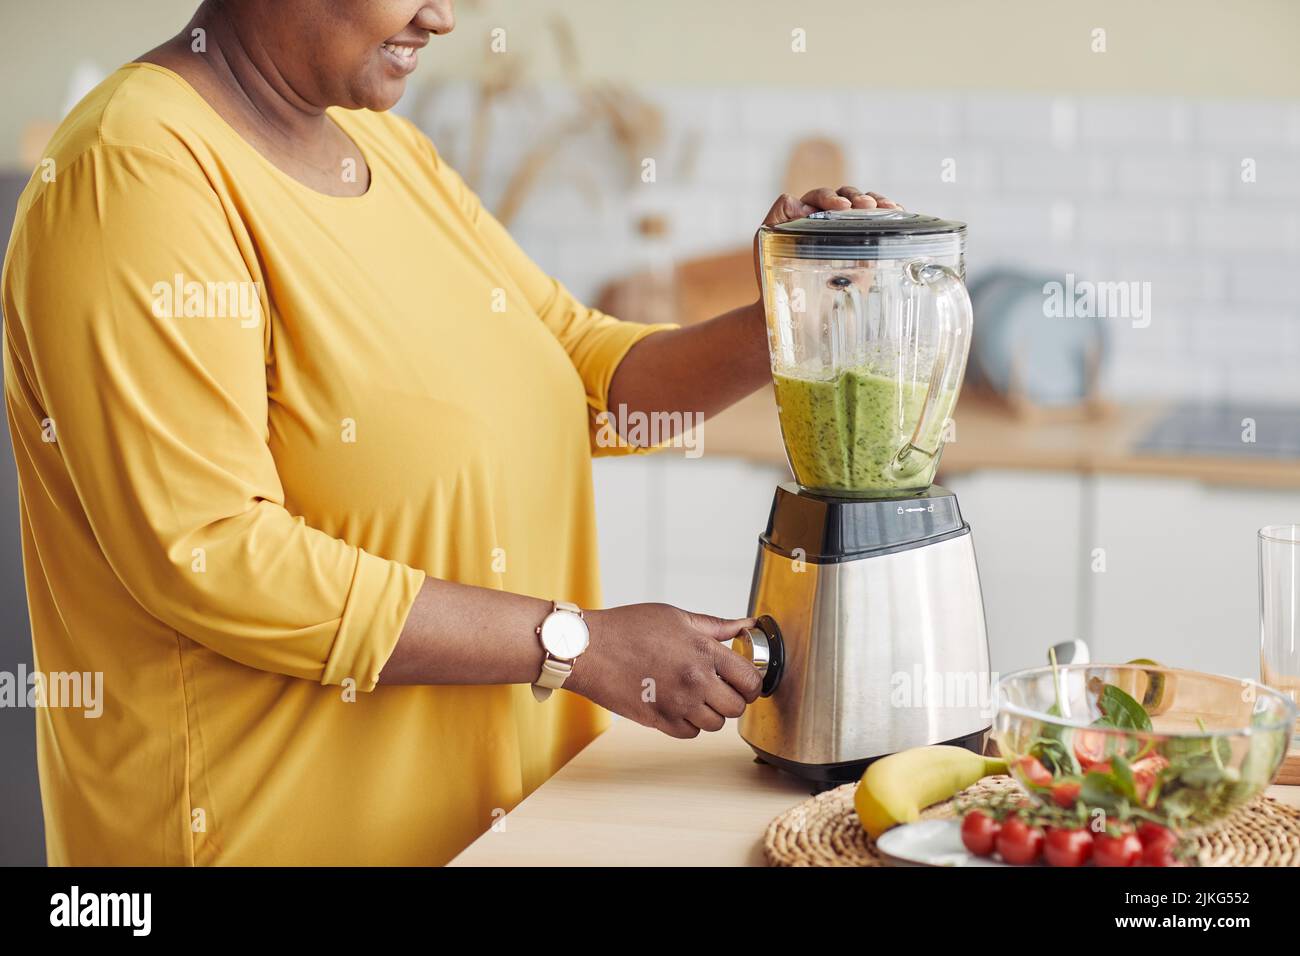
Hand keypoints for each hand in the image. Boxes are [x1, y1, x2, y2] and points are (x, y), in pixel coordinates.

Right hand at [567, 603, 761, 738]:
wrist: (588, 648)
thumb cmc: (627, 628)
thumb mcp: (675, 617)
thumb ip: (715, 626)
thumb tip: (746, 625)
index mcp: (704, 651)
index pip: (750, 680)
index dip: (751, 683)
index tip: (743, 681)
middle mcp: (695, 680)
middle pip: (737, 707)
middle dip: (733, 700)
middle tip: (720, 690)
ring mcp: (677, 703)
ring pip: (715, 725)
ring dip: (711, 713)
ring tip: (696, 696)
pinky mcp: (658, 720)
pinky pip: (689, 733)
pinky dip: (688, 724)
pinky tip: (678, 705)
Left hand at [754, 185, 900, 283]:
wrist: (794, 315)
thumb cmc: (775, 280)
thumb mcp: (766, 247)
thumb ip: (777, 219)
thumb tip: (798, 203)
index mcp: (804, 215)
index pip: (819, 198)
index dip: (830, 198)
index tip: (841, 208)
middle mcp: (828, 220)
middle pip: (847, 197)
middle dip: (858, 198)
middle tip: (866, 207)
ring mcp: (849, 234)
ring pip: (866, 207)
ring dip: (877, 202)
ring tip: (887, 209)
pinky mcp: (865, 249)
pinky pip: (879, 226)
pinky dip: (889, 216)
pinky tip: (898, 213)